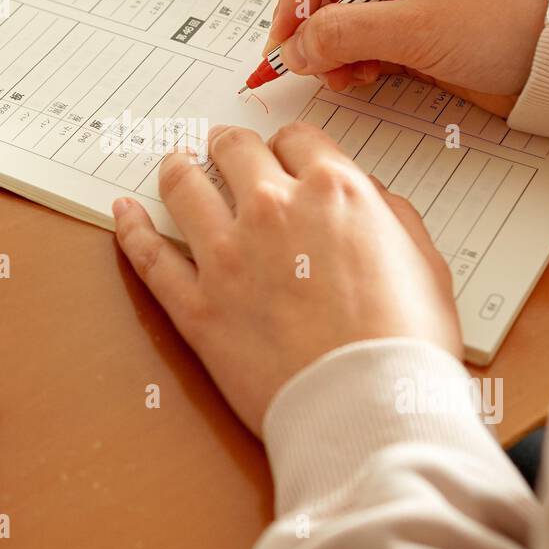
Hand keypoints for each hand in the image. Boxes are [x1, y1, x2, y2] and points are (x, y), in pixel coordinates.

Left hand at [112, 122, 461, 437]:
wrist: (370, 409)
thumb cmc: (406, 346)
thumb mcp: (424, 261)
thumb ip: (388, 214)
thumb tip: (364, 196)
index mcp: (334, 191)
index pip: (297, 139)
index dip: (290, 146)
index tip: (284, 156)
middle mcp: (273, 209)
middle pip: (235, 149)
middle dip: (230, 146)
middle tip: (224, 150)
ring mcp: (227, 256)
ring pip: (183, 186)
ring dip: (178, 168)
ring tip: (175, 164)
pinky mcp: (196, 305)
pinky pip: (149, 254)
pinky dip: (131, 227)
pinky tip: (124, 211)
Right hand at [271, 0, 548, 115]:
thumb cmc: (508, 26)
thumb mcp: (419, 29)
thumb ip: (346, 35)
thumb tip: (293, 48)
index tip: (293, 33)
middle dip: (308, 23)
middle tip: (305, 63)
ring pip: (333, 15)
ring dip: (328, 49)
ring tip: (344, 76)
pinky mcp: (407, 25)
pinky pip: (355, 38)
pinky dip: (349, 61)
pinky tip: (363, 77)